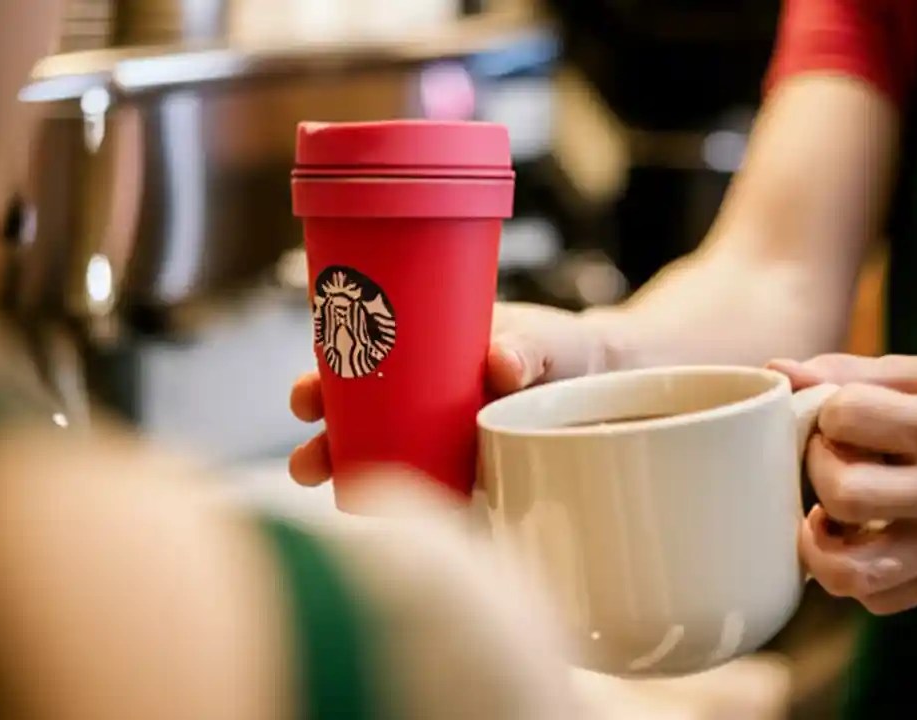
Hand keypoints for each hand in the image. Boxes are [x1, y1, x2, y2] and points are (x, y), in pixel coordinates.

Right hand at [288, 303, 620, 484]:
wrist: (609, 388)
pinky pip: (422, 491)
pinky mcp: (465, 478)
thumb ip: (530, 347)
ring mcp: (440, 438)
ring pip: (378, 453)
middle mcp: (423, 395)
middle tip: (306, 438)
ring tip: (317, 477)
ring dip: (342, 466)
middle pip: (356, 410)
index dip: (325, 366)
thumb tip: (499, 364)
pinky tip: (381, 518)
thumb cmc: (571, 354)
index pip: (363, 353)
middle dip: (320, 427)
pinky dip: (399, 506)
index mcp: (430, 350)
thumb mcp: (551, 341)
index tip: (307, 382)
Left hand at [768, 354, 916, 614]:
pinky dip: (849, 574)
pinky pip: (875, 599)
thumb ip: (846, 372)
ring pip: (851, 571)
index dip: (827, 412)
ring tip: (825, 515)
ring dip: (819, 543)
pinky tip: (856, 538)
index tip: (840, 415)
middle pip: (843, 495)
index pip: (844, 418)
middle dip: (816, 471)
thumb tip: (775, 370)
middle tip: (829, 459)